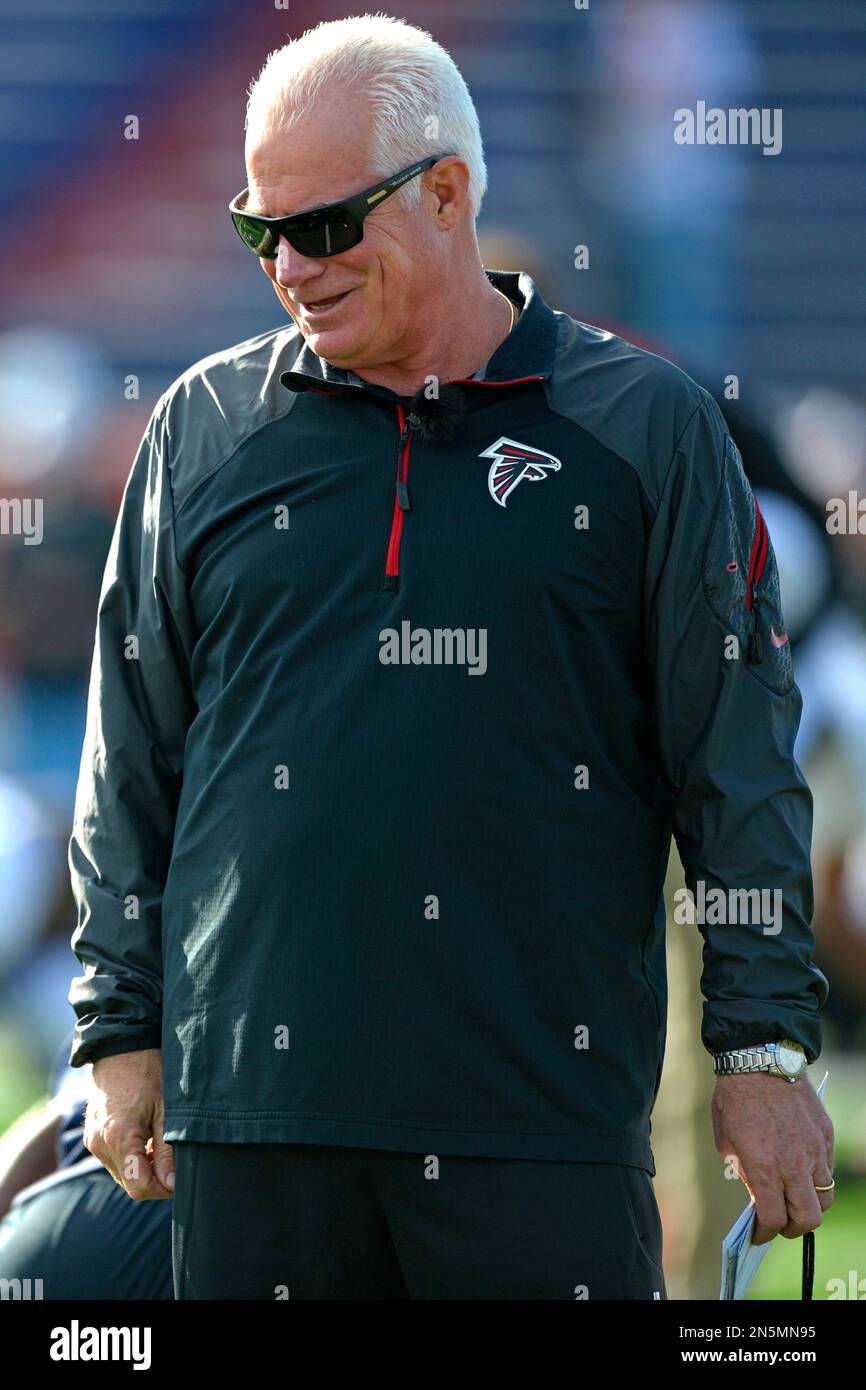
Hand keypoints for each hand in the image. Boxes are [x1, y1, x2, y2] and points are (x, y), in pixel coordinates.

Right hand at [85, 1048, 173, 1199]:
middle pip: (130, 1184)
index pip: (140, 1188)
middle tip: (174, 1159)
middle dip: (155, 1179)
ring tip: (160, 1144)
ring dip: (143, 1169)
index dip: (164, 1188)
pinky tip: (146, 1138)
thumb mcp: (166, 1110)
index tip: (180, 1175)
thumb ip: (167, 1151)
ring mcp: (93, 1141)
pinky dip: (131, 1158)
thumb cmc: (148, 1072)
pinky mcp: (92, 1136)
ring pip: (122, 1174)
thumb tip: (172, 1184)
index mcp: (118, 1139)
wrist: (121, 1047)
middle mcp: (100, 1145)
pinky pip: (114, 1160)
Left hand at [711, 1072, 833, 1243]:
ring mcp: (814, 1150)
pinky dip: (816, 1178)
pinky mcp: (826, 1134)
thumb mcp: (727, 1140)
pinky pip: (828, 1169)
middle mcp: (794, 1164)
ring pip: (825, 1197)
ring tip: (794, 1198)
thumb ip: (745, 1171)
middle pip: (808, 1218)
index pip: (773, 1218)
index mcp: (765, 1167)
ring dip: (809, 1204)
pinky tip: (800, 1169)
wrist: (759, 1059)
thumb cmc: (735, 1098)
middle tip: (780, 1224)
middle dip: (793, 1228)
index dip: (766, 1234)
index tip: (759, 1235)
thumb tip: (758, 1191)